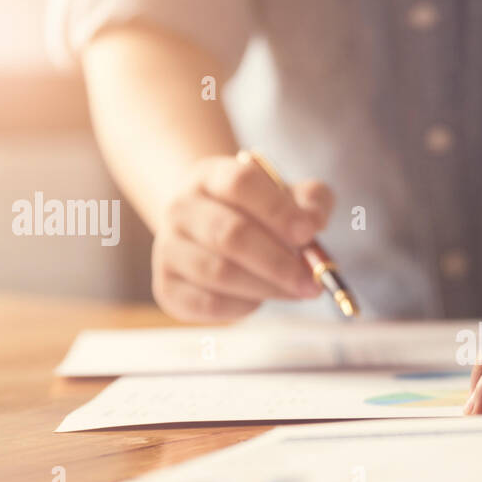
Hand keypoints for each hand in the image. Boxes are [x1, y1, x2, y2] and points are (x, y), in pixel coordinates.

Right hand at [151, 155, 333, 321]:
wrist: (210, 233)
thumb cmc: (259, 215)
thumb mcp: (289, 198)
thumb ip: (311, 202)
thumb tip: (314, 222)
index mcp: (211, 176)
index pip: (239, 184)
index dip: (277, 210)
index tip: (308, 233)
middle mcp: (181, 208)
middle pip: (229, 234)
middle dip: (278, 262)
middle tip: (312, 282)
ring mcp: (168, 248)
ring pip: (219, 272)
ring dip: (266, 287)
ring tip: (295, 290)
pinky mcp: (167, 287)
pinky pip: (209, 303)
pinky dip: (243, 305)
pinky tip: (260, 298)